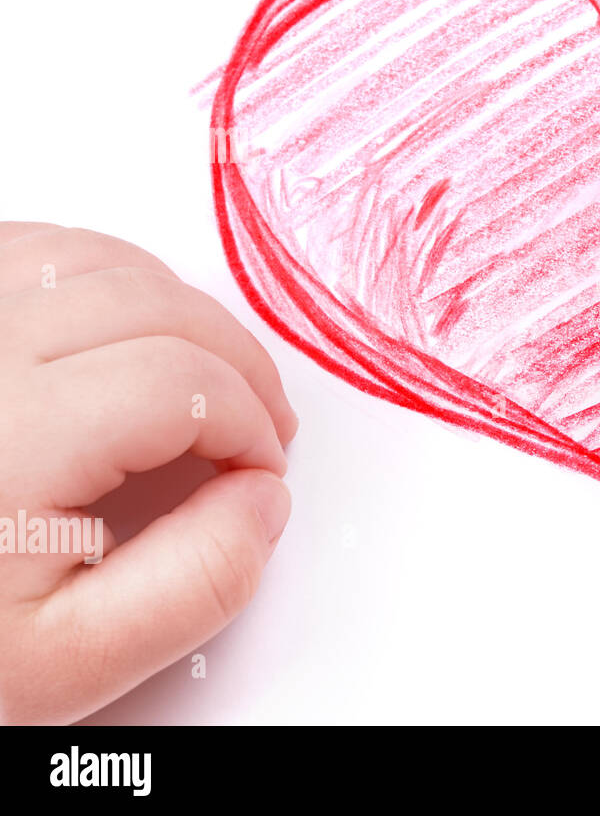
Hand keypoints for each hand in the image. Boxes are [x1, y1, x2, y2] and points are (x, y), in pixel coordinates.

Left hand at [0, 223, 296, 723]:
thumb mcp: (69, 663)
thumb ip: (193, 587)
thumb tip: (264, 499)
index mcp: (7, 443)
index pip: (182, 384)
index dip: (251, 422)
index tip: (261, 469)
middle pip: (155, 305)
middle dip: (238, 362)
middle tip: (259, 422)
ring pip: (100, 258)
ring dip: (181, 311)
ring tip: (205, 375)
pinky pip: (35, 245)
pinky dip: (105, 275)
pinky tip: (126, 333)